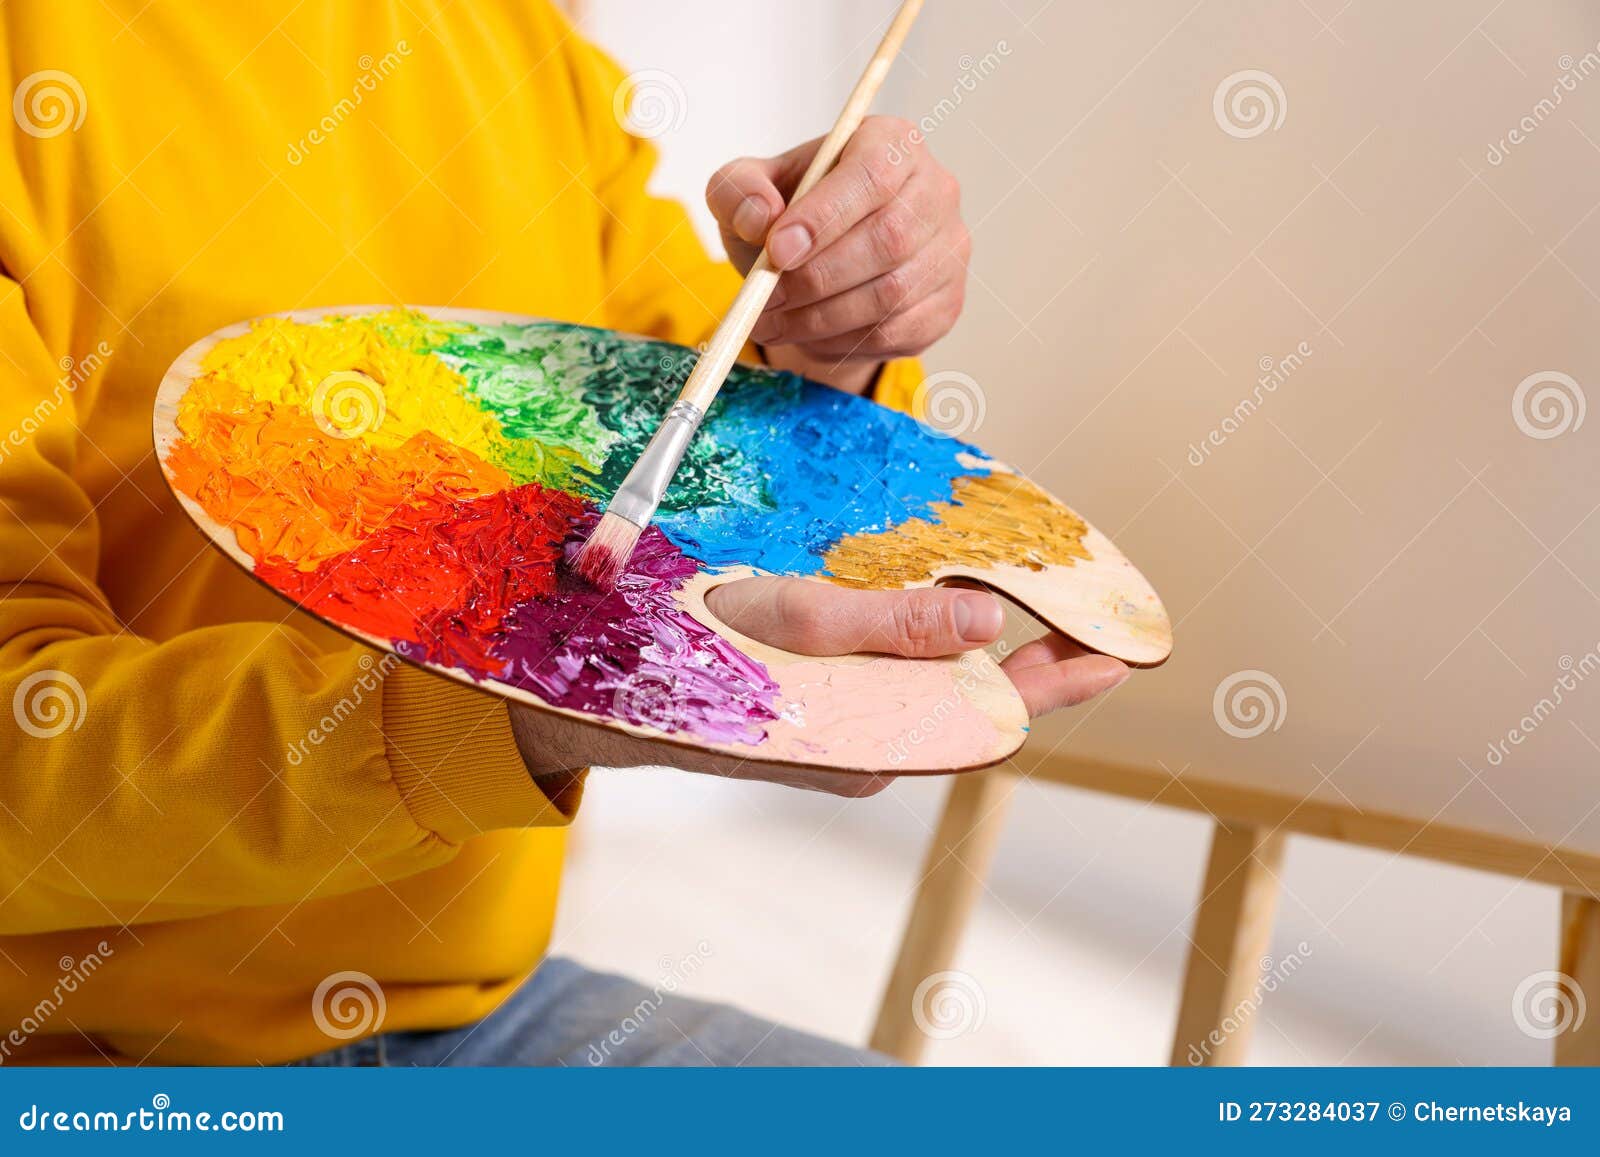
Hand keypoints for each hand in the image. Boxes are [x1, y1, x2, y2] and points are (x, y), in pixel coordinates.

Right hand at [508, 581, 1128, 797]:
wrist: (575, 690)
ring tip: (1044, 619)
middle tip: (1102, 632)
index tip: (1122, 654)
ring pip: (935, 691)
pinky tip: (943, 615)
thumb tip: (990, 620)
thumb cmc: (673, 651)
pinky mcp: (812, 707)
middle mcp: (860, 742)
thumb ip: (890, 624)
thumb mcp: (785, 625)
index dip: (1058, 680)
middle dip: (1040, 668)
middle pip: (973, 704)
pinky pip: (891, 680)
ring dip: (989, 656)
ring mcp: (836, 726)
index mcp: (863, 735)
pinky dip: (928, 647)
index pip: (989, 712)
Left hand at [706, 117, 970, 393]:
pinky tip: (809, 333)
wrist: (819, 261)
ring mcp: (949, 249)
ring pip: (892, 293)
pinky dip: (844, 340)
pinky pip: (898, 331)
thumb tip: (759, 218)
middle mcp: (934, 190)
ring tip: (772, 321)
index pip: (872, 174)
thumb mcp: (748, 190)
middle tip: (765, 297)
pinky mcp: (947, 301)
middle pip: (888, 238)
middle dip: (816, 277)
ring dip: (822, 317)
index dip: (825, 216)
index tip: (776, 250)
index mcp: (891, 143)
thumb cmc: (788, 213)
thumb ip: (738, 191)